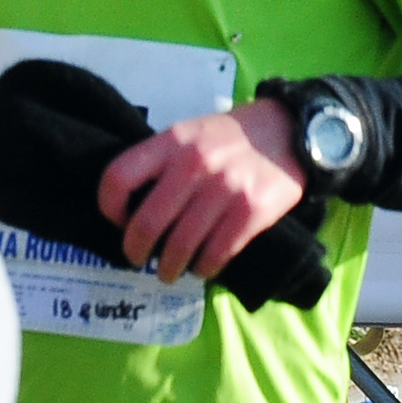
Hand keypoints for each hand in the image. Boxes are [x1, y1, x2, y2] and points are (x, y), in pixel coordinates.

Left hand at [100, 95, 306, 281]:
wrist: (291, 130)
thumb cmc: (233, 137)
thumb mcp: (191, 133)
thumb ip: (163, 162)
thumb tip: (134, 210)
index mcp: (173, 140)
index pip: (119, 177)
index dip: (110, 208)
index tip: (118, 222)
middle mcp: (195, 163)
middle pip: (146, 223)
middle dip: (136, 250)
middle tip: (139, 259)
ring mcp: (226, 188)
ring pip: (180, 246)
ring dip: (169, 268)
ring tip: (170, 272)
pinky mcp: (253, 210)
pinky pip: (216, 253)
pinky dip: (204, 268)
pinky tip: (203, 268)